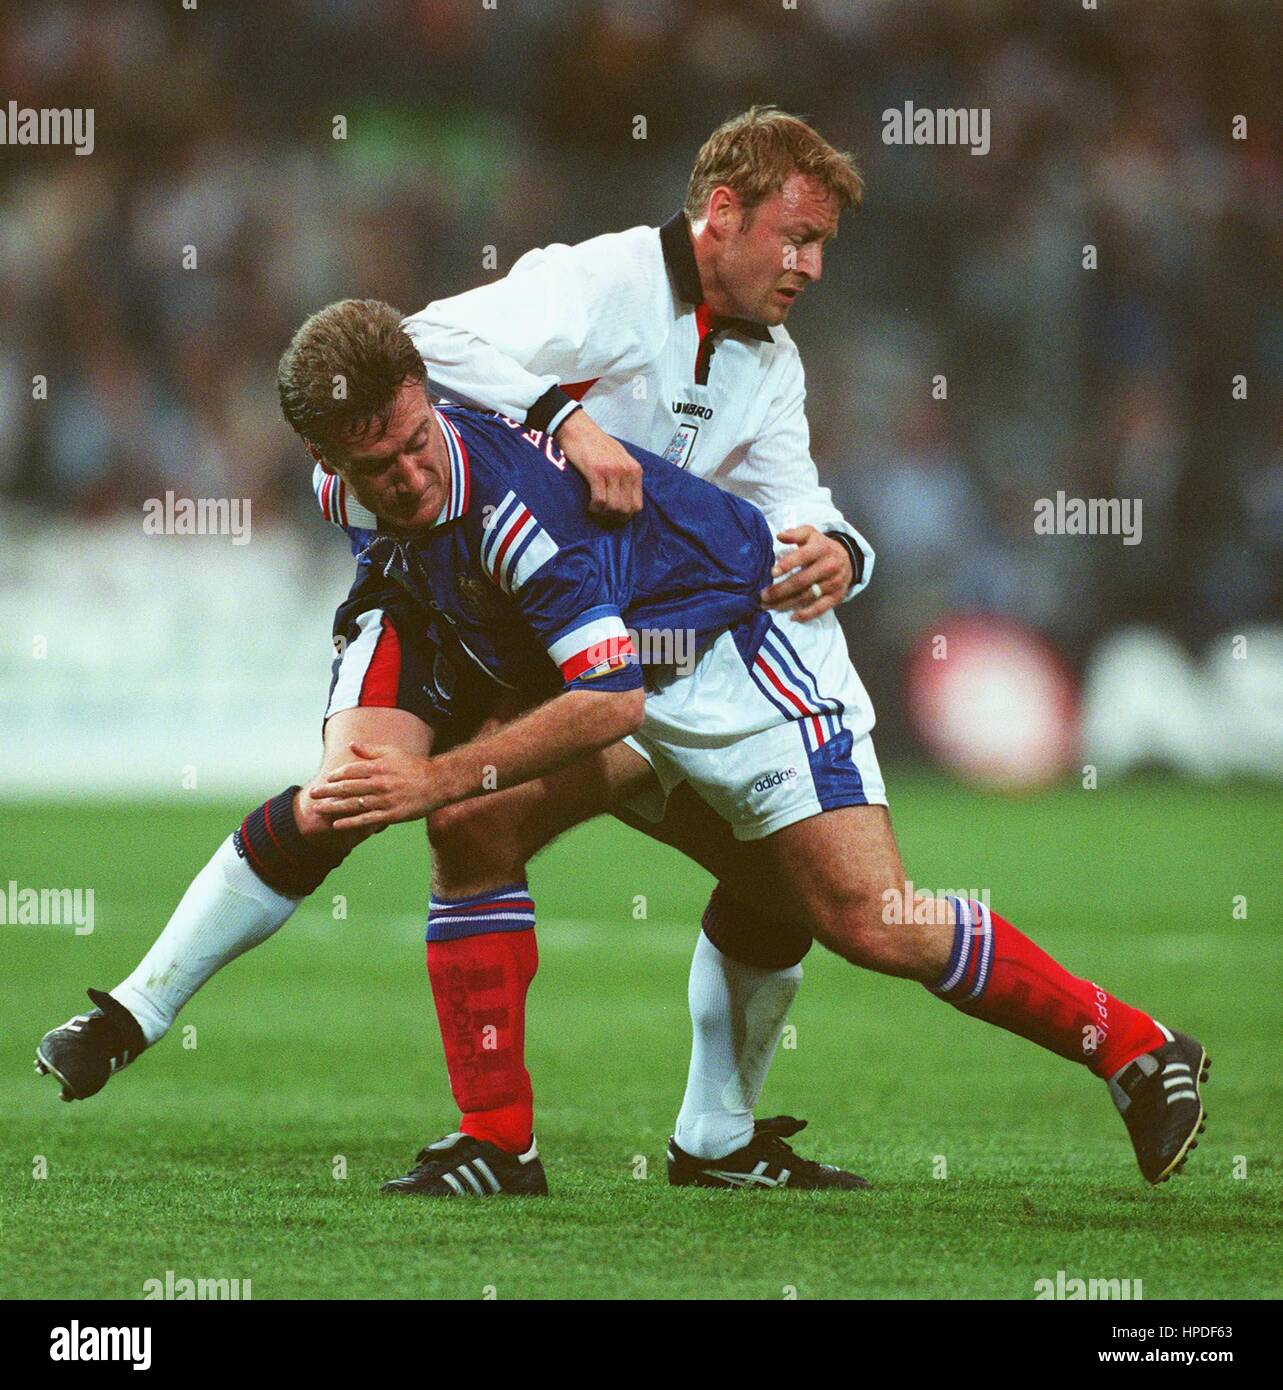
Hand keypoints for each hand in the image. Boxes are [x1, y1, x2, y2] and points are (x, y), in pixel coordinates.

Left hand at [308, 742, 438, 830]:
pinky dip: (350, 822)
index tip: (327, 778)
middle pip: (347, 788)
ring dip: (333, 807)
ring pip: (353, 805)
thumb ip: (370, 750)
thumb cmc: (414, 766)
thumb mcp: (393, 752)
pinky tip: (337, 824)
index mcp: (378, 767)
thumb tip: (351, 744)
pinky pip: (365, 820)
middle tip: (313, 793)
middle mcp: (378, 784)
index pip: (351, 771)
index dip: (337, 775)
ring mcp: (383, 801)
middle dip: (327, 791)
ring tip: (318, 809)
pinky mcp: (390, 815)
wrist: (436, 783)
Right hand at [556, 409, 642, 520]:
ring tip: (595, 510)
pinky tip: (590, 505)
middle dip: (614, 518)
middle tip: (603, 517)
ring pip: (614, 507)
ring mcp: (613, 471)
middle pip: (627, 509)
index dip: (626, 516)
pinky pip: (600, 500)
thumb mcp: (620, 457)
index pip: (638, 504)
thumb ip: (626, 475)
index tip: (614, 518)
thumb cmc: (595, 443)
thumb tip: (625, 498)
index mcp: (635, 469)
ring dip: (603, 514)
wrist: (577, 427)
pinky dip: (594, 508)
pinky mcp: (597, 472)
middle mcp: (627, 471)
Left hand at [760, 526, 852, 621]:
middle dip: (780, 590)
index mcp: (821, 549)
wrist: (848, 559)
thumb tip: (780, 536)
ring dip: (786, 603)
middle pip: (802, 581)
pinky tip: (792, 617)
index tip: (771, 572)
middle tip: (763, 595)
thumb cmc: (821, 546)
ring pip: (807, 596)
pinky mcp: (836, 596)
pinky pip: (821, 608)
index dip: (787, 564)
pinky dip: (806, 614)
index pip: (803, 557)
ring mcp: (834, 583)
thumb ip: (795, 533)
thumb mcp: (810, 534)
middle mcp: (829, 566)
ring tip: (769, 606)